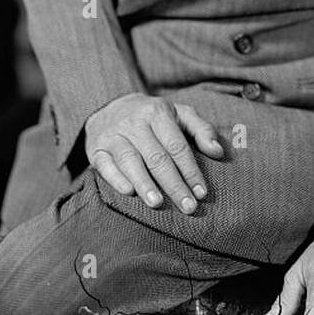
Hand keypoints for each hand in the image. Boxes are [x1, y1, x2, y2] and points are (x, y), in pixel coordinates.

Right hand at [84, 93, 224, 214]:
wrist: (110, 107)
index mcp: (157, 112)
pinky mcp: (96, 149)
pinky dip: (116, 178)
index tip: (201, 193)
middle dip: (173, 184)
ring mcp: (113, 135)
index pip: (177, 146)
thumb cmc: (152, 117)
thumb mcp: (179, 114)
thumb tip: (217, 152)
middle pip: (156, 157)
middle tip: (187, 207)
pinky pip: (105, 165)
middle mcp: (134, 122)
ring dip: (145, 183)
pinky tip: (129, 192)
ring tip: (158, 204)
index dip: (190, 170)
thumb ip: (202, 130)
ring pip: (130, 160)